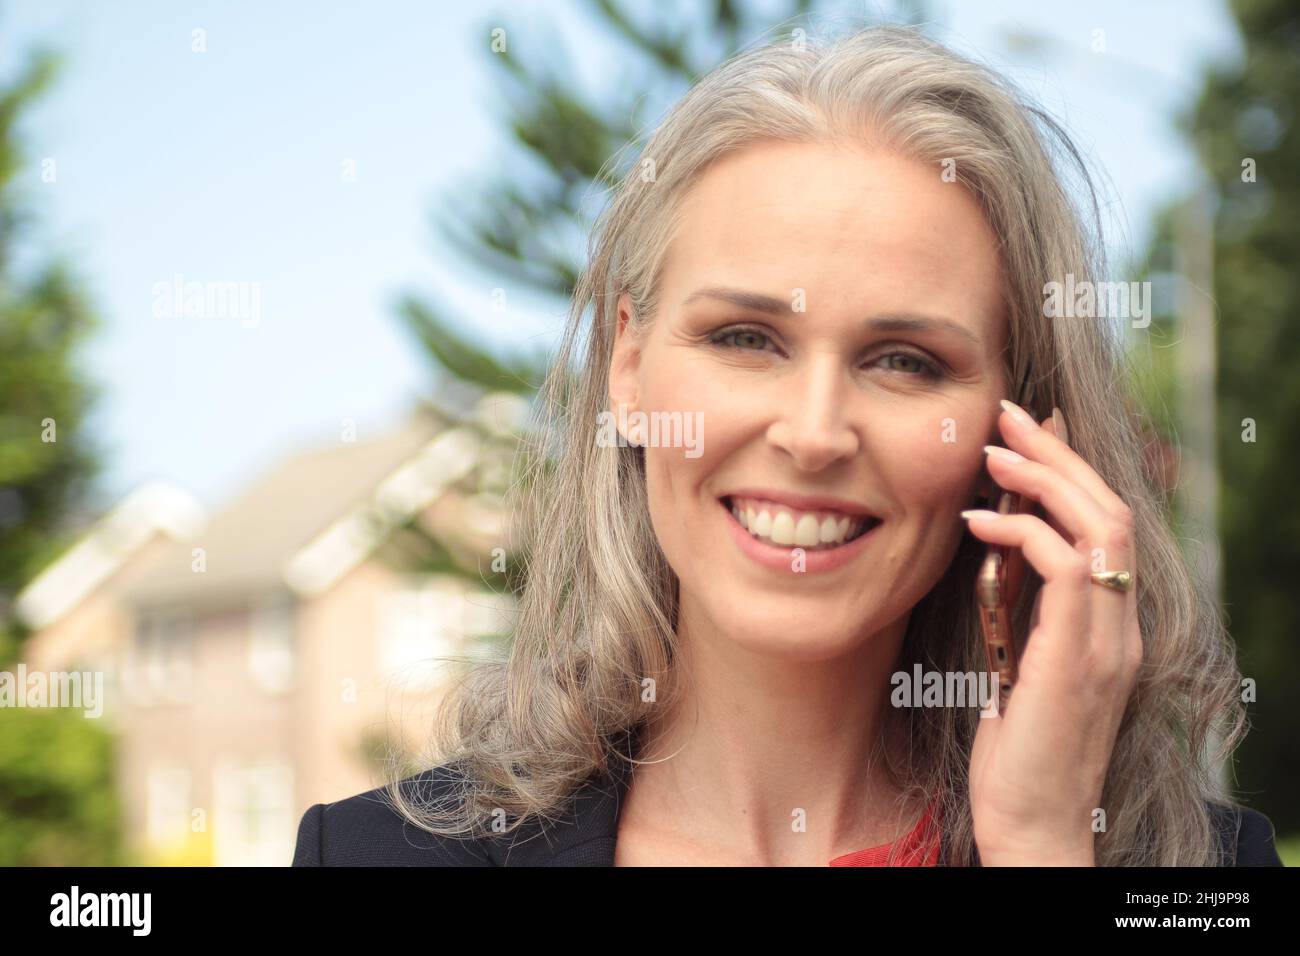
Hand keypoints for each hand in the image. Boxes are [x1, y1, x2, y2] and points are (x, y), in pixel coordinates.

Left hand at [962, 400, 1142, 865]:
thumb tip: (994, 553)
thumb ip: (1021, 611)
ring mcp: (1105, 643)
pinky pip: (1065, 569)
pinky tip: (976, 521)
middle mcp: (1119, 626)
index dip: (1071, 470)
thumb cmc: (1015, 751)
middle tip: (1006, 414)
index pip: (1105, 525)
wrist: (1031, 825)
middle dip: (1059, 452)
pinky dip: (1022, 531)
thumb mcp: (1017, 664)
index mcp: (1108, 625)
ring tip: (991, 454)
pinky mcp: (1075, 661)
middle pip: (1110, 508)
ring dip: (1044, 477)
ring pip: (1099, 525)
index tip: (1026, 432)